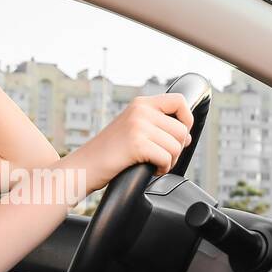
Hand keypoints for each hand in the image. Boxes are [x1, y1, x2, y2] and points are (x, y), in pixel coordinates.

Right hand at [62, 93, 195, 193]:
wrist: (84, 166)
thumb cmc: (108, 153)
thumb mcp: (132, 128)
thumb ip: (155, 125)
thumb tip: (187, 135)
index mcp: (140, 104)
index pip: (179, 101)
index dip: (186, 120)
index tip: (179, 136)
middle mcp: (140, 110)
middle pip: (181, 129)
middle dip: (176, 149)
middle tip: (160, 158)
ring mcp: (138, 126)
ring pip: (176, 146)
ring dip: (169, 161)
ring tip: (153, 164)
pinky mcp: (136, 144)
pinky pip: (166, 158)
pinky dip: (162, 169)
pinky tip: (150, 170)